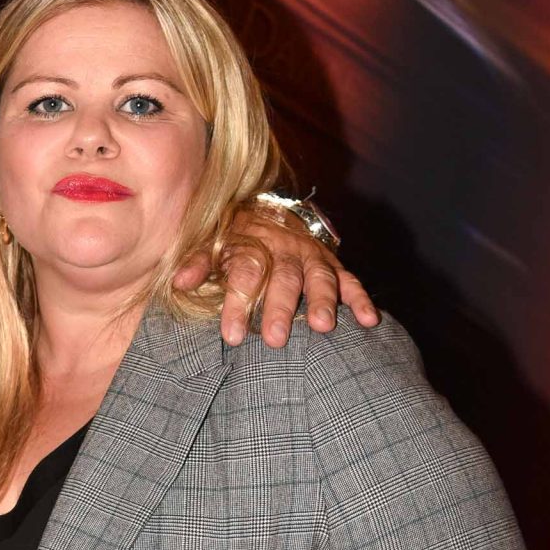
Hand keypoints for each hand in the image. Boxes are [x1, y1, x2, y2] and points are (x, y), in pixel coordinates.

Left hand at [173, 202, 378, 347]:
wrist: (267, 211)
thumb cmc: (234, 239)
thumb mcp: (212, 244)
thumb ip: (197, 262)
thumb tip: (179, 281)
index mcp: (252, 244)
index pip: (244, 273)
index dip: (237, 303)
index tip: (231, 336)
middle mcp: (284, 249)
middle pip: (283, 277)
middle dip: (280, 308)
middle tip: (275, 339)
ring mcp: (311, 256)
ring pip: (319, 277)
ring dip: (322, 301)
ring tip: (322, 327)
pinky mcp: (334, 264)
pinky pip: (350, 280)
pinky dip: (361, 299)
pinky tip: (369, 321)